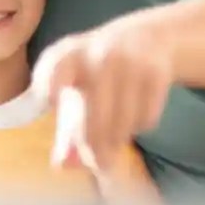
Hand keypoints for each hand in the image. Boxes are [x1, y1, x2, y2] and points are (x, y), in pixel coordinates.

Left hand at [32, 18, 174, 172]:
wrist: (143, 38)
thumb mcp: (75, 92)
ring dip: (118, 139)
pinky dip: (140, 125)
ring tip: (115, 134)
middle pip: (93, 117)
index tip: (48, 100)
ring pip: (122, 124)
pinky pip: (146, 118)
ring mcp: (128, 62)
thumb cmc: (96, 74)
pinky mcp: (156, 72)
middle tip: (99, 164)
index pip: (53, 68)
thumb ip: (65, 132)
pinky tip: (135, 113)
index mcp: (66, 56)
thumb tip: (63, 166)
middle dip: (94, 147)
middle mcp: (96, 55)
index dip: (49, 84)